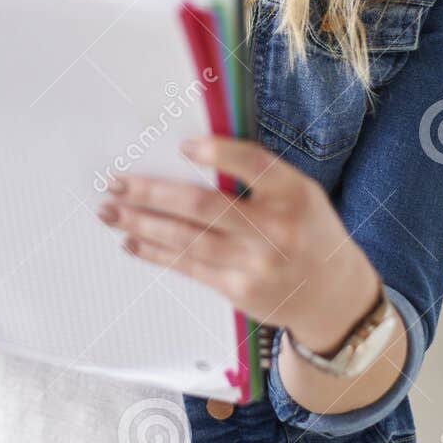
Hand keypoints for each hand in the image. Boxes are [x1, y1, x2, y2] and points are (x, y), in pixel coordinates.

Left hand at [97, 136, 381, 353]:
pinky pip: (188, 266)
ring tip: (108, 211)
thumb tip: (188, 153)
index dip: (217, 152)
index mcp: (293, 193)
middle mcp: (275, 229)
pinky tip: (131, 241)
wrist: (334, 296)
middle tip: (114, 182)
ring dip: (140, 223)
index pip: (253, 163)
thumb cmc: (308, 231)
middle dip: (151, 192)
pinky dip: (155, 252)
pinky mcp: (238, 290)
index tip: (181, 146)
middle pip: (202, 206)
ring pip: (186, 239)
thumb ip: (257, 175)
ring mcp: (255, 263)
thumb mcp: (299, 193)